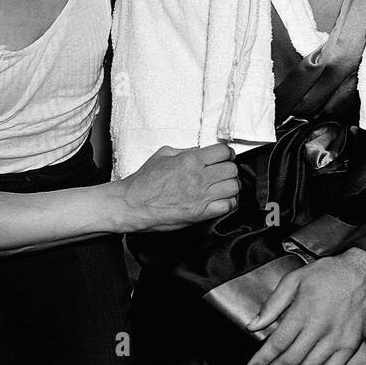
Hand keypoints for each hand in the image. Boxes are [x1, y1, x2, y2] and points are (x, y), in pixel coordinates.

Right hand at [120, 143, 239, 230]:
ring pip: (233, 187)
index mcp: (190, 160)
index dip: (227, 154)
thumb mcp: (163, 155)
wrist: (131, 204)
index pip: (224, 151)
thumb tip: (201, 151)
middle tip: (223, 173)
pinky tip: (220, 201)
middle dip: (229, 170)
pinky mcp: (200, 213)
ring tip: (223, 188)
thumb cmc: (144, 181)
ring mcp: (200, 196)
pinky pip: (227, 206)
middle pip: (231, 169)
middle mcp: (198, 177)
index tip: (226, 157)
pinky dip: (227, 203)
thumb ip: (185, 151)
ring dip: (230, 187)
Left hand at [245, 248, 365, 364]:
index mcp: (304, 310)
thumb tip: (253, 325)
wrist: (363, 274)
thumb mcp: (295, 279)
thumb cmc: (327, 274)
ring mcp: (337, 338)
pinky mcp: (351, 345)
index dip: (262, 360)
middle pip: (291, 360)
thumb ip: (273, 304)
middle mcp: (321, 327)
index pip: (278, 343)